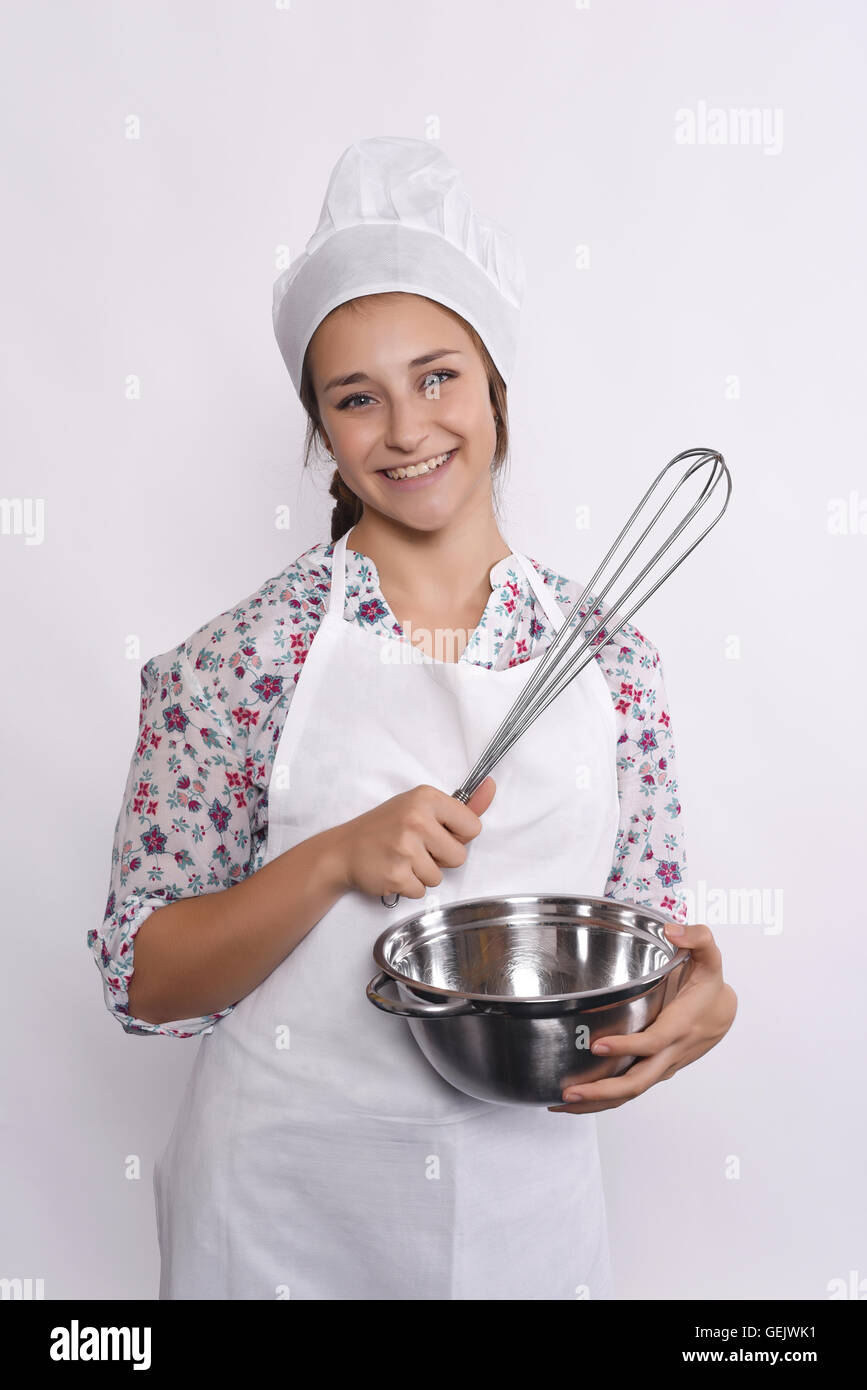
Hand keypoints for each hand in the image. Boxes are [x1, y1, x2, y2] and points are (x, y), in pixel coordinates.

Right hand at [334, 778, 495, 900]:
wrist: (343, 850)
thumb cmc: (386, 827)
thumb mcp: (420, 806)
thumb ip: (461, 805)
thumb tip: (491, 787)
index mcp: (426, 798)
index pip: (473, 827)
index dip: (458, 836)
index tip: (438, 833)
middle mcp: (417, 820)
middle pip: (460, 857)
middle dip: (442, 859)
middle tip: (417, 848)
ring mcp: (405, 848)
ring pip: (440, 877)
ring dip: (424, 873)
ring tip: (403, 859)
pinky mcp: (396, 875)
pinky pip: (422, 891)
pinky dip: (409, 886)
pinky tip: (394, 870)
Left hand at [548, 919, 736, 1112]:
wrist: (725, 1013)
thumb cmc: (709, 984)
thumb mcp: (709, 955)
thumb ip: (696, 937)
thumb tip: (673, 929)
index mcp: (680, 1025)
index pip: (652, 1043)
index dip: (626, 1047)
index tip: (596, 1045)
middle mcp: (670, 1052)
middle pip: (638, 1081)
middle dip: (603, 1091)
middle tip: (569, 1091)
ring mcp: (663, 1065)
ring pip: (632, 1092)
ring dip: (597, 1102)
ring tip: (560, 1104)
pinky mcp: (656, 1070)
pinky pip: (630, 1089)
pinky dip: (604, 1099)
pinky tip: (577, 1098)